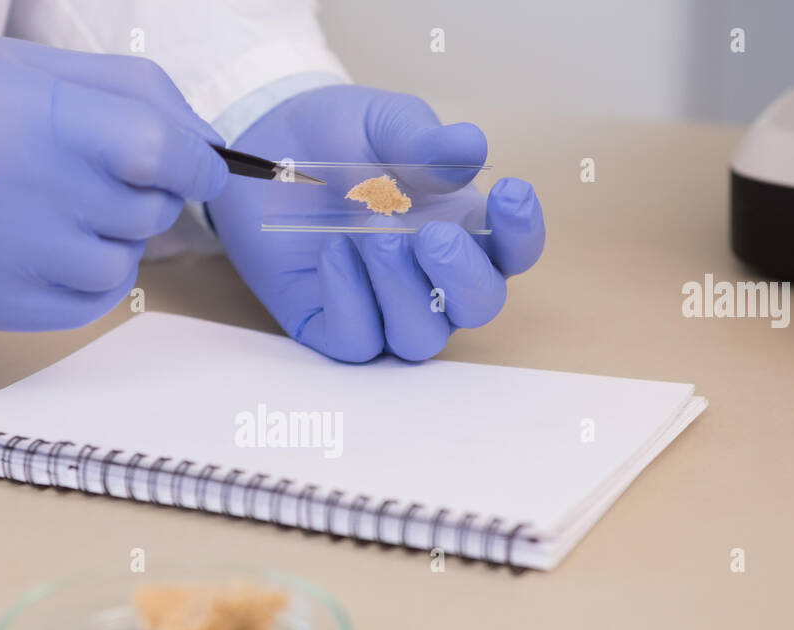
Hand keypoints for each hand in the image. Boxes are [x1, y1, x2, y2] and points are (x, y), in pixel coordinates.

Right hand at [0, 33, 227, 330]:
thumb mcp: (17, 61)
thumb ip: (122, 91)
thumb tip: (204, 141)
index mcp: (34, 115)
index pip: (160, 151)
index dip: (198, 163)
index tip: (203, 169)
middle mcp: (23, 189)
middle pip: (146, 211)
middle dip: (147, 194)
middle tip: (100, 175)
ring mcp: (2, 254)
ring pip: (120, 263)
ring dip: (115, 239)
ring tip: (62, 210)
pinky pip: (84, 305)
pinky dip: (89, 280)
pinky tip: (53, 250)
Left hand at [206, 85, 543, 360]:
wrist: (271, 145)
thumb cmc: (343, 139)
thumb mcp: (386, 124)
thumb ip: (426, 141)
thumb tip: (471, 149)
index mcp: (465, 229)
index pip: (514, 252)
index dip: (522, 233)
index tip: (509, 193)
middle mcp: (432, 278)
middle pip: (477, 306)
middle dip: (463, 276)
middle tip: (433, 235)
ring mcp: (384, 307)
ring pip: (420, 338)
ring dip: (404, 292)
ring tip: (375, 235)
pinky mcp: (332, 324)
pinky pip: (357, 342)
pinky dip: (351, 302)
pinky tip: (335, 254)